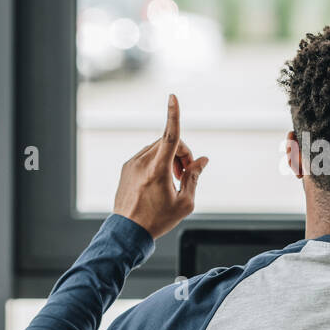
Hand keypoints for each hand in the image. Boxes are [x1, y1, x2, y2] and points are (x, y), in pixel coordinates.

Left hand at [112, 94, 207, 238]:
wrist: (128, 232)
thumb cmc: (157, 220)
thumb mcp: (185, 202)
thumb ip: (194, 177)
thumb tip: (202, 160)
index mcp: (157, 169)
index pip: (170, 135)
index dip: (173, 115)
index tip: (172, 97)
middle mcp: (142, 162)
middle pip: (170, 143)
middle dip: (183, 154)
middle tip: (187, 175)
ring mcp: (132, 163)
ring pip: (158, 149)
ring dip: (171, 158)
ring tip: (174, 181)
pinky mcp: (126, 168)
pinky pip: (147, 156)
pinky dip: (158, 162)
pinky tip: (160, 182)